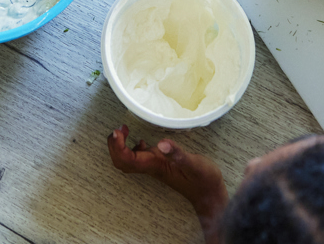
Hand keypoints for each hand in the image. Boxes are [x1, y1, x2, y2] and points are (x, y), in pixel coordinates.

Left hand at [107, 127, 226, 235]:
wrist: (209, 194)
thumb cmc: (204, 180)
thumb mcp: (195, 165)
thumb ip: (178, 154)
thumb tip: (161, 143)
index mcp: (156, 166)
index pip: (127, 159)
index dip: (118, 146)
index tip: (118, 131)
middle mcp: (151, 167)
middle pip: (121, 161)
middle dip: (114, 145)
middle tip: (119, 129)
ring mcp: (154, 166)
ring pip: (127, 160)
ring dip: (120, 146)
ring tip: (123, 130)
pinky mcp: (160, 164)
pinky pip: (139, 157)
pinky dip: (132, 147)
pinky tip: (139, 140)